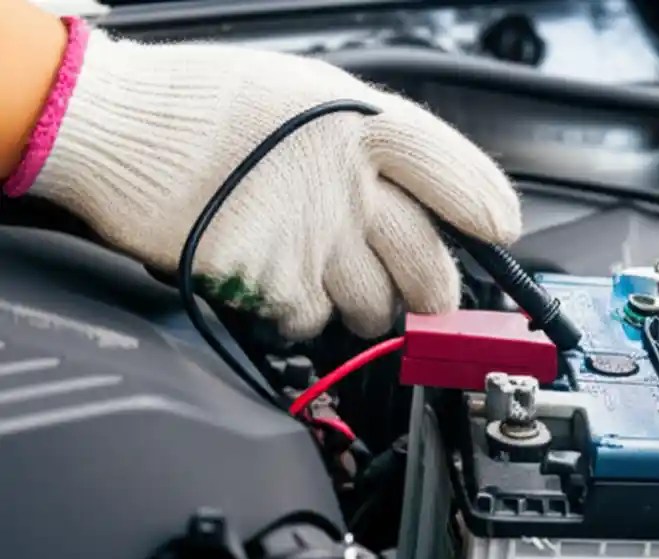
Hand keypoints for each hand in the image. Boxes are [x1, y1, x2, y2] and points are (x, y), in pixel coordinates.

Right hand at [24, 29, 519, 339]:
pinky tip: (276, 277)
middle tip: (425, 291)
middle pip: (429, 264)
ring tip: (329, 273)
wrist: (116, 125)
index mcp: (362, 125)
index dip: (488, 211)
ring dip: (366, 305)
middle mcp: (345, 182)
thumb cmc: (206, 106)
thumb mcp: (309, 96)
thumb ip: (375, 144)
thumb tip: (431, 197)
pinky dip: (302, 313)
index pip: (459, 177)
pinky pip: (312, 321)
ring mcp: (309, 235)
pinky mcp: (270, 279)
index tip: (501, 233)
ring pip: (376, 306)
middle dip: (434, 290)